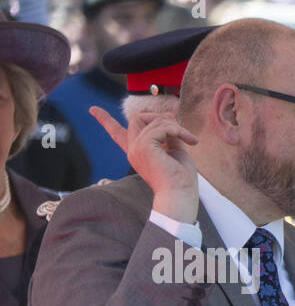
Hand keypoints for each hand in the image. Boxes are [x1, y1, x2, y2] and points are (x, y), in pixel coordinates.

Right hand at [89, 106, 198, 222]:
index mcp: (138, 152)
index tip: (93, 109)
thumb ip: (169, 136)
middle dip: (160, 117)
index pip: (117, 133)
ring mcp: (136, 148)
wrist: (180, 195)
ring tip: (190, 140)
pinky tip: (189, 141)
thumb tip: (170, 119)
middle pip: (138, 118)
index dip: (105, 120)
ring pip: (153, 120)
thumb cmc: (181, 180)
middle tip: (180, 130)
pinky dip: (178, 130)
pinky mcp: (144, 147)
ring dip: (176, 126)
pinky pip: (162, 126)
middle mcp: (133, 150)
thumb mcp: (175, 152)